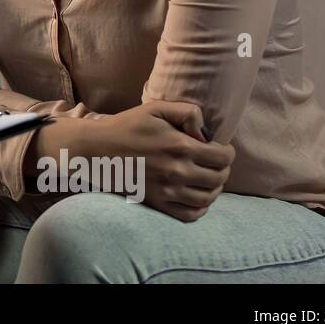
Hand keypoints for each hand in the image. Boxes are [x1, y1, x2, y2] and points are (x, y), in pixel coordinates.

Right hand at [100, 101, 234, 222]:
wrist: (96, 150)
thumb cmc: (127, 126)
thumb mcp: (156, 109)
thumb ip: (187, 113)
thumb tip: (206, 132)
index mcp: (179, 146)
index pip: (222, 157)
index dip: (228, 152)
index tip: (221, 148)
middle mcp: (177, 171)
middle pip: (219, 177)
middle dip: (223, 169)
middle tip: (216, 163)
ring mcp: (167, 191)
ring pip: (208, 198)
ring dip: (215, 188)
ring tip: (209, 179)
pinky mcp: (157, 203)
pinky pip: (190, 214)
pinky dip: (201, 208)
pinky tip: (197, 196)